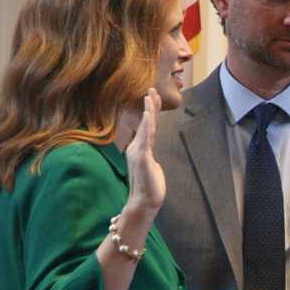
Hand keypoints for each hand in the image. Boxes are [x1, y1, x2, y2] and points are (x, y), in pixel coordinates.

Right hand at [125, 89, 163, 211]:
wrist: (144, 202)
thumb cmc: (149, 187)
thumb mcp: (151, 168)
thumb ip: (150, 159)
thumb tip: (151, 158)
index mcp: (140, 149)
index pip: (147, 126)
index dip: (150, 111)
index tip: (152, 97)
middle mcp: (137, 147)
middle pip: (145, 122)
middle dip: (149, 105)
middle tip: (151, 88)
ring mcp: (138, 151)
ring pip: (145, 126)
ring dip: (149, 110)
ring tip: (150, 95)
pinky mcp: (142, 156)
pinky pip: (145, 137)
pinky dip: (146, 124)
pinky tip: (148, 113)